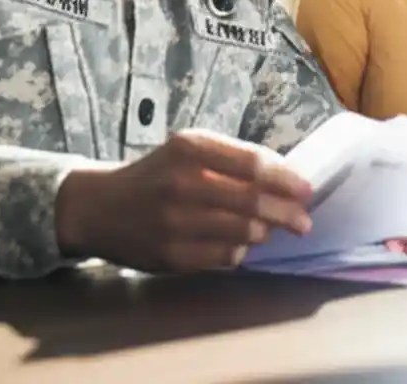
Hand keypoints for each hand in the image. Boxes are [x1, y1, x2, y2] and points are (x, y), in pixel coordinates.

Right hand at [55, 129, 312, 271]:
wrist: (100, 207)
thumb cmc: (157, 174)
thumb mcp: (188, 150)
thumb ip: (233, 158)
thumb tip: (286, 175)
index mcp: (190, 149)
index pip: (253, 164)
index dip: (286, 179)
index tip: (307, 190)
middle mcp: (182, 183)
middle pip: (253, 202)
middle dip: (287, 213)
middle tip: (304, 221)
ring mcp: (176, 223)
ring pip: (243, 233)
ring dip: (265, 233)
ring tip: (270, 230)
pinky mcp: (172, 256)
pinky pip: (225, 257)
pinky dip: (240, 251)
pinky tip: (239, 244)